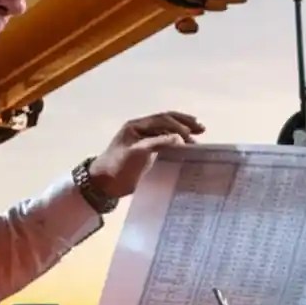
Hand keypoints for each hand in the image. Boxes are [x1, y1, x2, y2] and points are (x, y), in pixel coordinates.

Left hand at [88, 111, 204, 197]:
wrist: (104, 184)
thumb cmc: (118, 166)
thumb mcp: (138, 153)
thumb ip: (158, 142)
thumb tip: (180, 138)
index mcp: (136, 126)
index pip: (162, 119)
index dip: (178, 125)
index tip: (190, 134)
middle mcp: (141, 130)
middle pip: (166, 121)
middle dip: (184, 123)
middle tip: (201, 128)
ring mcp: (144, 141)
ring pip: (167, 132)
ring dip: (182, 134)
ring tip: (197, 140)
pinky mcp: (146, 153)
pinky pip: (165, 143)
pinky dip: (177, 144)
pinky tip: (186, 150)